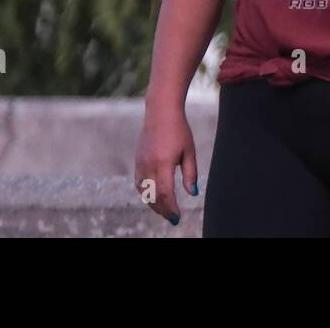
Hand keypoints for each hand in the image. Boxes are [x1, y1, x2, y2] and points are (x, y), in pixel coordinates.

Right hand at [134, 106, 198, 225]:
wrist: (160, 111)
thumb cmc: (179, 130)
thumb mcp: (189, 151)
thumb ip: (190, 174)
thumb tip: (192, 194)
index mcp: (163, 162)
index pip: (164, 193)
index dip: (170, 208)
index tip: (177, 217)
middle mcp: (149, 164)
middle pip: (152, 196)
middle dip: (163, 210)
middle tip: (173, 218)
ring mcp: (140, 162)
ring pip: (143, 192)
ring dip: (153, 204)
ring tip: (164, 210)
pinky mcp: (137, 160)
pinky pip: (138, 183)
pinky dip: (145, 193)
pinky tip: (154, 197)